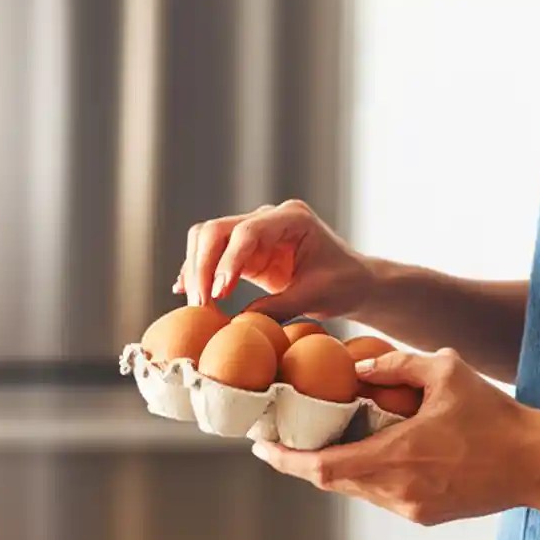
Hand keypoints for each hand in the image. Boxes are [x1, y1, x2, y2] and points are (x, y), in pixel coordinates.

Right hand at [173, 199, 373, 321]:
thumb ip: (276, 307)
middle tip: (200, 303)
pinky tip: (184, 290)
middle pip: (217, 229)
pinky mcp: (246, 250)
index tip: (217, 293)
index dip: (227, 261)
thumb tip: (236, 321)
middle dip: (202, 265)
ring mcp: (255, 232)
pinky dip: (198, 271)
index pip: (246, 232)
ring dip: (195, 268)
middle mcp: (268, 217)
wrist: (355, 282)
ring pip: (207, 238)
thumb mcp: (314, 298)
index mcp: (292, 218)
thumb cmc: (344, 285)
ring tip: (195, 303)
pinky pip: (213, 255)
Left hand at [251, 348, 539, 525]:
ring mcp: (412, 508)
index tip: (261, 448)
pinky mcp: (426, 514)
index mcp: (396, 457)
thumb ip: (395, 367)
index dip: (286, 460)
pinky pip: (380, 496)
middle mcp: (398, 491)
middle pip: (332, 482)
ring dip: (335, 467)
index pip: (323, 468)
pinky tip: (364, 451)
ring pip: (356, 490)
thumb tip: (355, 369)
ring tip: (319, 440)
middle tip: (280, 438)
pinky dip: (364, 474)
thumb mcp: (445, 372)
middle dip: (303, 461)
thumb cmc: (495, 416)